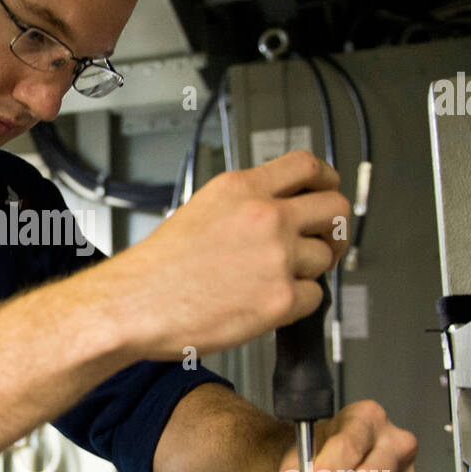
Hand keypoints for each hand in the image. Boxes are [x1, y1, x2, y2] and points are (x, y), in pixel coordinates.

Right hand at [108, 150, 350, 359]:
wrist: (136, 305)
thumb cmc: (158, 268)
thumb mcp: (202, 209)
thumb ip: (247, 203)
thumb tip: (281, 209)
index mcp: (243, 188)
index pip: (308, 166)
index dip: (327, 179)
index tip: (327, 190)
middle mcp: (265, 217)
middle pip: (335, 208)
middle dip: (334, 227)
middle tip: (324, 240)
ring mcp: (277, 257)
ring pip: (326, 258)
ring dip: (309, 270)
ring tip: (277, 278)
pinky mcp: (281, 299)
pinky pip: (315, 298)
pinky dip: (298, 303)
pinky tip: (267, 301)